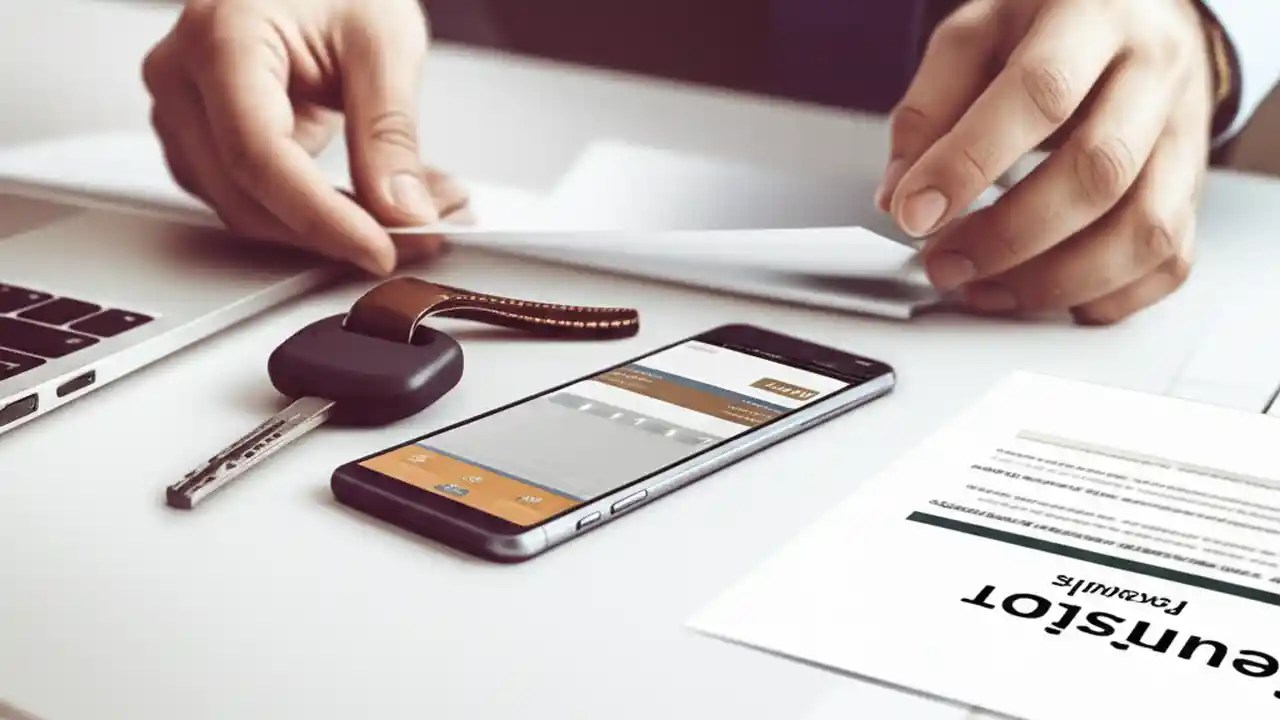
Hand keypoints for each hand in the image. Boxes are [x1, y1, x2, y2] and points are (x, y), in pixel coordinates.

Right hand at [143, 0, 467, 274]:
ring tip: (408, 213)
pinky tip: (366, 203)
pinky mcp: (201, 138)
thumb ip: (389, 131)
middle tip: (418, 238)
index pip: (260, 154)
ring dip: (329, 227)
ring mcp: (182, 110)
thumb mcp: (383, 41)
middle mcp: (182, 76)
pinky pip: (249, 198)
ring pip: (247, 208)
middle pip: (248, 194)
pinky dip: (311, 212)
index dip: (323, 218)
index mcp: (221, 37)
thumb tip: (402, 211)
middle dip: (338, 230)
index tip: (380, 249)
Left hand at [877, 0, 1215, 323]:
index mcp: (1095, 15)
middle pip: (1099, 172)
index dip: (971, 162)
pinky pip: (1167, 260)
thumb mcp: (977, 35)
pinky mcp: (1194, 188)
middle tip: (943, 264)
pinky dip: (1104, 296)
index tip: (915, 214)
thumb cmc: (1050, 23)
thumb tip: (899, 195)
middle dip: (1009, 237)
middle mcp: (1156, 71)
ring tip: (984, 289)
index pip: (1040, 93)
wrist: (1139, 11)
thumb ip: (930, 109)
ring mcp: (1185, 133)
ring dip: (1054, 280)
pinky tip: (1046, 294)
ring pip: (1143, 229)